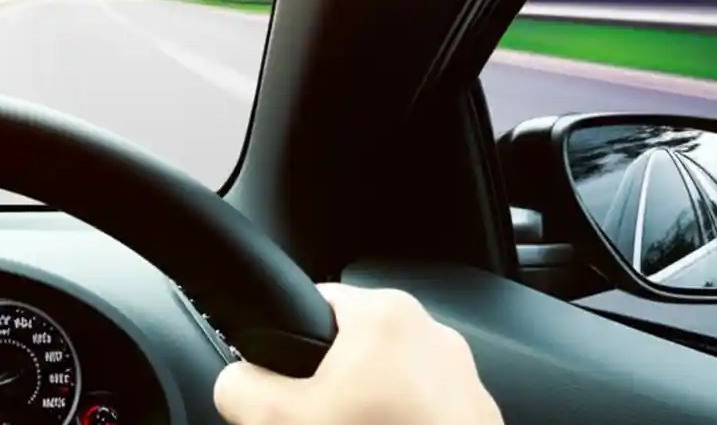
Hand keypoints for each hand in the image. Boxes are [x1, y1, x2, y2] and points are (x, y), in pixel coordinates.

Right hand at [214, 284, 501, 424]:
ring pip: (389, 383)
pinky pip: (423, 411)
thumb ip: (240, 386)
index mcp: (386, 313)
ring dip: (369, 409)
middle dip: (332, 387)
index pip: (313, 304)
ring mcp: (465, 378)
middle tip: (322, 423)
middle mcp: (433, 333)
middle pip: (352, 348)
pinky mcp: (479, 416)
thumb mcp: (278, 420)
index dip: (289, 349)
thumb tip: (237, 382)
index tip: (291, 390)